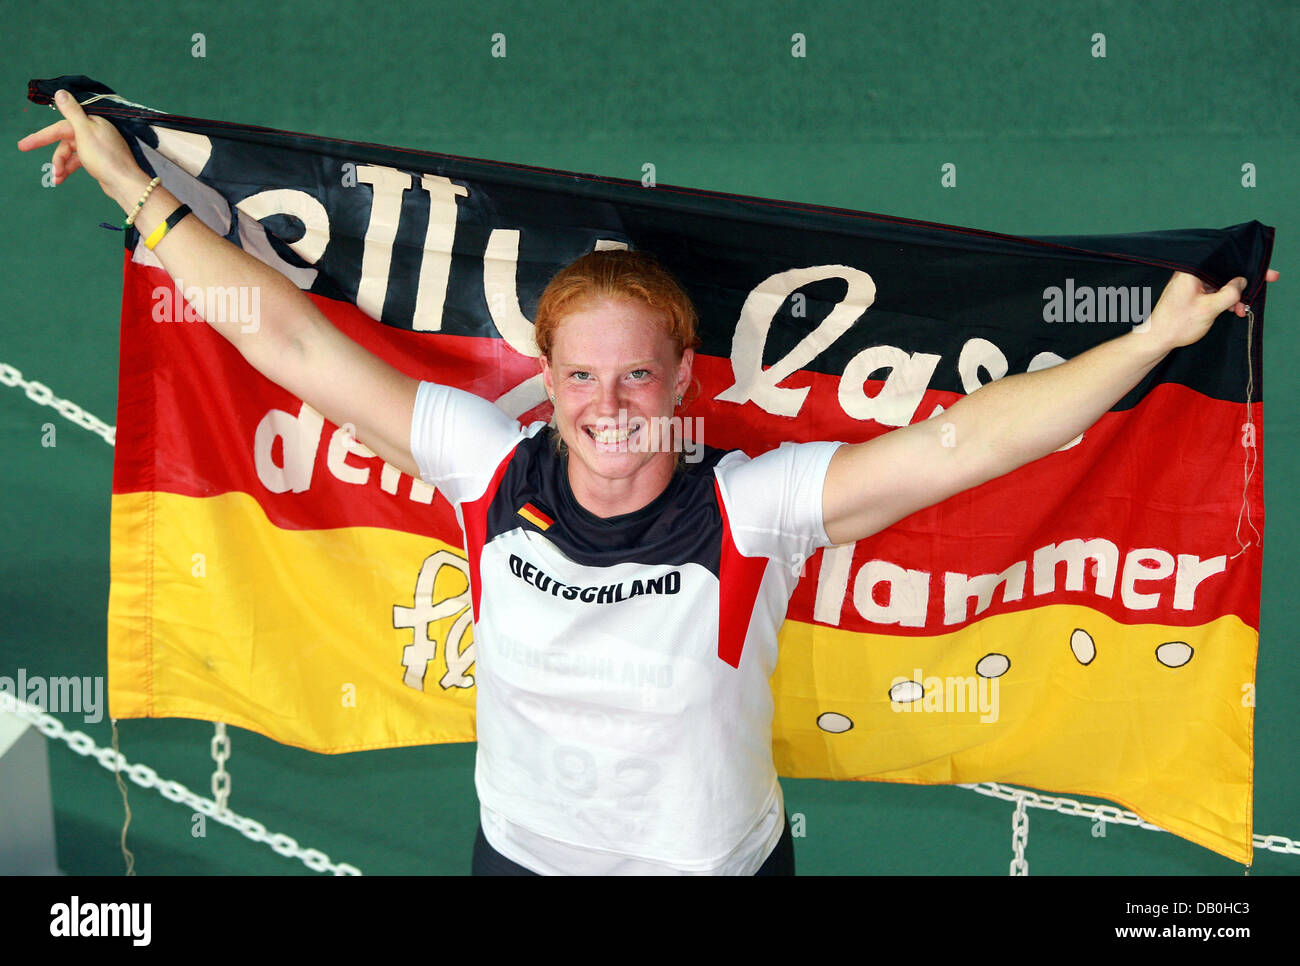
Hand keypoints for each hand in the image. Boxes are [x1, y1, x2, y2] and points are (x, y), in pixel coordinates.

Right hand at [16, 88, 149, 207]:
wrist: (125, 183)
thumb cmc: (105, 157)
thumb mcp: (85, 132)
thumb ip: (72, 111)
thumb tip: (60, 91)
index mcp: (93, 122)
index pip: (62, 126)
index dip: (42, 136)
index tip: (24, 145)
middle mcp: (96, 132)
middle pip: (66, 140)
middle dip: (54, 154)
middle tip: (37, 168)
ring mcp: (98, 147)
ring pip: (72, 153)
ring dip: (61, 165)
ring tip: (56, 178)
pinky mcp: (99, 160)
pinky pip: (79, 161)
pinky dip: (70, 169)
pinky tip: (61, 179)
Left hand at [1144, 268, 1279, 351]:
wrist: (1157, 339)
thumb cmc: (1178, 324)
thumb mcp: (1210, 308)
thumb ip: (1230, 293)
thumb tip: (1242, 281)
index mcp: (1192, 270)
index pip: (1225, 259)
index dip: (1247, 265)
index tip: (1265, 273)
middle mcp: (1190, 273)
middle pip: (1224, 271)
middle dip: (1243, 282)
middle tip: (1262, 288)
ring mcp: (1191, 283)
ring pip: (1221, 282)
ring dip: (1234, 295)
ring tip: (1241, 309)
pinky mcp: (1191, 293)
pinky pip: (1214, 291)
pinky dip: (1224, 299)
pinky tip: (1233, 310)